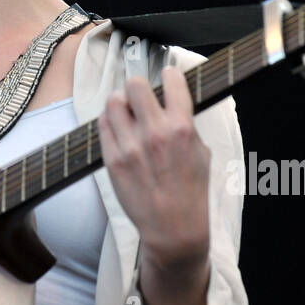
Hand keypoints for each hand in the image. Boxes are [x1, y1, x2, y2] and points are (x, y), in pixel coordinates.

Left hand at [97, 65, 210, 268]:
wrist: (173, 229)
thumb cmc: (191, 192)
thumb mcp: (202, 154)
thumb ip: (186, 125)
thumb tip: (172, 103)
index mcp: (183, 128)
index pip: (171, 80)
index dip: (169, 75)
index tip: (167, 78)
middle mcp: (155, 133)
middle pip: (135, 84)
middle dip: (139, 88)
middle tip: (141, 99)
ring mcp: (130, 146)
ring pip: (113, 101)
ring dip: (120, 103)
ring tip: (126, 114)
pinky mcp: (112, 160)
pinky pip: (102, 125)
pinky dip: (110, 122)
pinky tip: (119, 130)